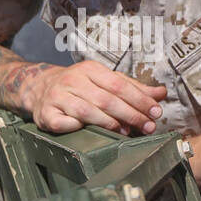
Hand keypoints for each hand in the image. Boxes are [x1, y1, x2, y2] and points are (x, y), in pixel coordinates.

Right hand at [25, 60, 166, 135]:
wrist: (39, 87)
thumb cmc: (78, 86)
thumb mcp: (104, 80)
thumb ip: (132, 88)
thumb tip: (161, 93)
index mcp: (89, 69)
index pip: (118, 84)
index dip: (139, 99)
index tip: (155, 112)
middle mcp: (71, 80)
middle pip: (105, 99)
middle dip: (130, 114)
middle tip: (147, 126)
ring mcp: (57, 97)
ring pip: (86, 111)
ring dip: (109, 123)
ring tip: (125, 131)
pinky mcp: (46, 114)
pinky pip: (64, 123)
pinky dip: (78, 128)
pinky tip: (90, 132)